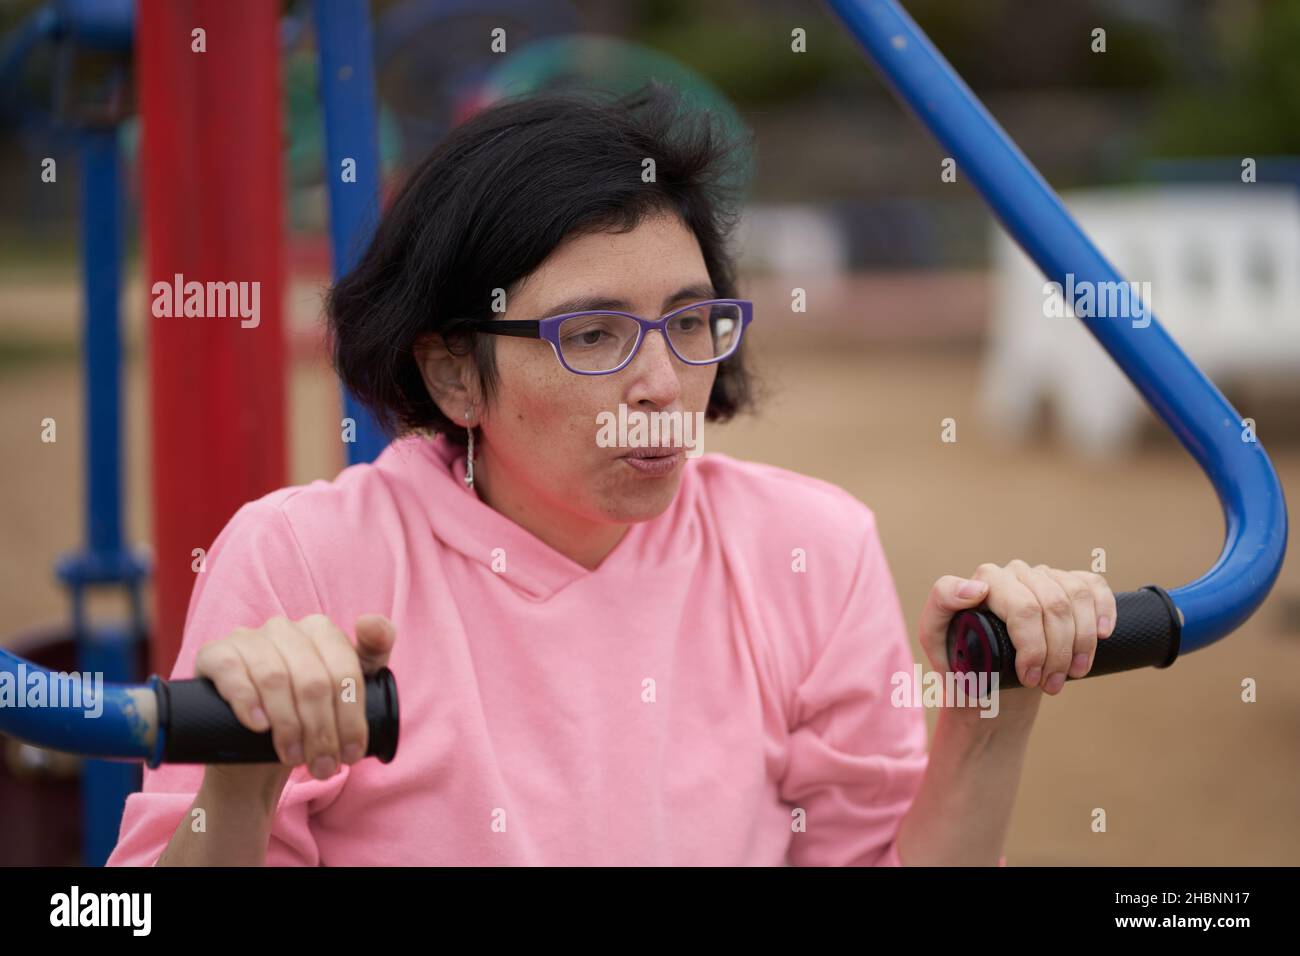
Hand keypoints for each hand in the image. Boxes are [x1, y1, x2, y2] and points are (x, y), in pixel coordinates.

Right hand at [192, 613, 396, 810]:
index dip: (351, 718)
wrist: (255, 749)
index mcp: (321, 630)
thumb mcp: (348, 688)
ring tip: (293, 758)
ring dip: (289, 726)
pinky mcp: (214, 654)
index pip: (345, 671)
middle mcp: (284, 628)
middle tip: (325, 767)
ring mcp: (248, 638)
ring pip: (275, 678)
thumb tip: (371, 622)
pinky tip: (258, 725)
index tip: (353, 754)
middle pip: (313, 680)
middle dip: (322, 731)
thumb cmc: (308, 714)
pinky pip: (231, 669)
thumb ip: (374, 650)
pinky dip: (248, 699)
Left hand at [919, 560, 1116, 696]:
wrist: (989, 681)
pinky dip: (1103, 611)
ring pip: (1076, 598)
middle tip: (1047, 685)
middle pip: (1053, 606)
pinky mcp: (1066, 585)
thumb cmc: (960, 659)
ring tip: (1068, 676)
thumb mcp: (935, 638)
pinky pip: (1093, 586)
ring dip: (1080, 643)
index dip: (1030, 644)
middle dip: (1056, 653)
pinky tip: (1103, 635)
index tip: (1026, 675)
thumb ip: (941, 606)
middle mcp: (1014, 573)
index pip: (1020, 605)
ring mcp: (1043, 576)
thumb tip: (976, 587)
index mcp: (985, 580)